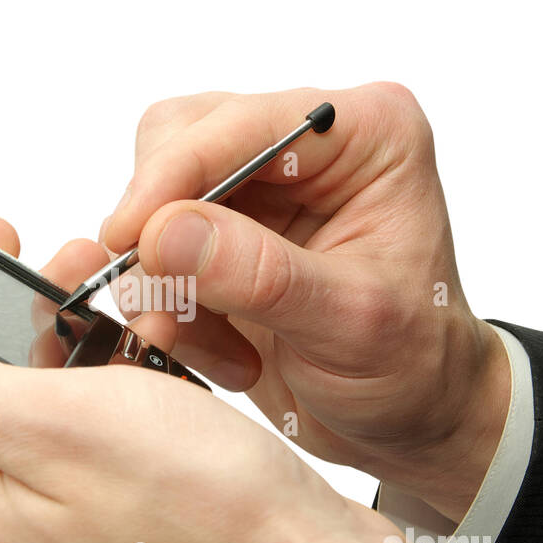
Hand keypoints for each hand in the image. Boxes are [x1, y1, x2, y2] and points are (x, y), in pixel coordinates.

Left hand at [0, 220, 407, 542]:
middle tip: (36, 262)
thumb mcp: (56, 426)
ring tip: (108, 307)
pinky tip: (139, 362)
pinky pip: (72, 440)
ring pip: (18, 414)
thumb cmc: (207, 518)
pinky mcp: (99, 524)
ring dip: (52, 347)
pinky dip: (97, 390)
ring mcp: (47, 533)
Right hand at [102, 84, 509, 521]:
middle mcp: (308, 144)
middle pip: (178, 141)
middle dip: (159, 231)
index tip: (128, 238)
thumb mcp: (351, 326)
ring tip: (219, 349)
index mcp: (365, 132)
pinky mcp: (223, 232)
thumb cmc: (414, 368)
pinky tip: (223, 352)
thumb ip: (260, 276)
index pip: (238, 122)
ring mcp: (260, 185)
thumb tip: (164, 233)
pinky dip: (167, 306)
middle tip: (167, 308)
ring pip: (154, 200)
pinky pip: (152, 252)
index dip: (172, 175)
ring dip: (164, 283)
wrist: (413, 421)